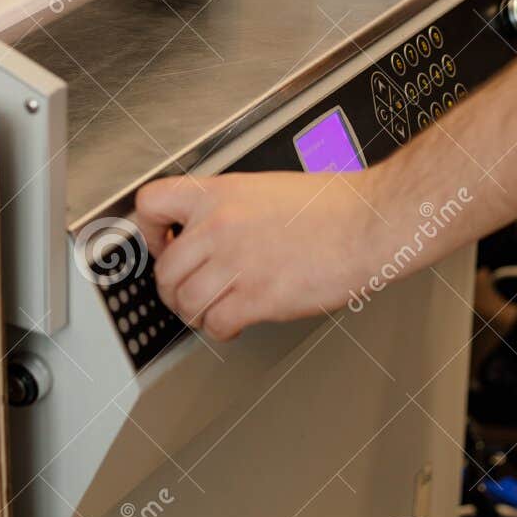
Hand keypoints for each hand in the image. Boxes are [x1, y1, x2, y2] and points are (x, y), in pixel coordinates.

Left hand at [135, 171, 391, 340]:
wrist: (368, 224)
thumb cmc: (332, 206)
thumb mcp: (265, 188)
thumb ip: (229, 208)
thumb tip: (207, 231)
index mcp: (219, 194)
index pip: (151, 204)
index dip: (149, 231)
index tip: (162, 243)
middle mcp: (220, 227)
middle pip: (164, 270)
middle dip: (173, 288)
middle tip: (188, 291)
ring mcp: (237, 263)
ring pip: (185, 302)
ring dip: (195, 313)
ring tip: (212, 309)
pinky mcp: (258, 297)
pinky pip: (216, 323)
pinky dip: (221, 329)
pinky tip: (236, 321)